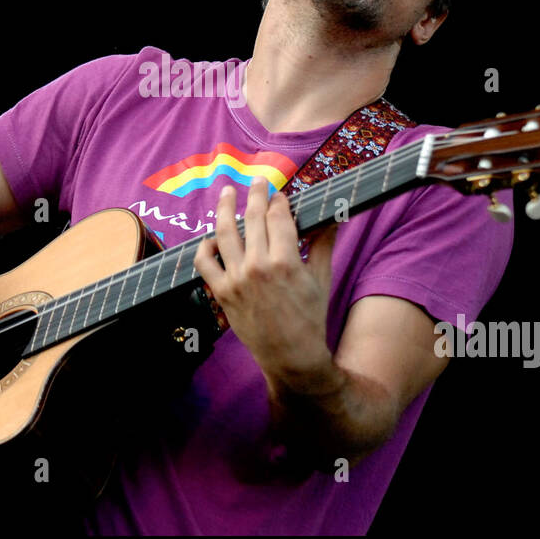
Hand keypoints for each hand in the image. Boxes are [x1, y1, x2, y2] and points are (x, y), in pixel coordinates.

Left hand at [193, 178, 339, 388]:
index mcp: (285, 261)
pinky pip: (204, 262)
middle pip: (253, 217)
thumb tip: (334, 217)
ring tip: (227, 191)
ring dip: (225, 207)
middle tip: (258, 181)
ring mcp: (236, 278)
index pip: (279, 217)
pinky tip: (213, 237)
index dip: (279, 202)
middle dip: (256, 194)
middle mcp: (258, 266)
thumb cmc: (310, 318)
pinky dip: (206, 246)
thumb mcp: (322, 279)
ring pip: (225, 232)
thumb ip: (324, 244)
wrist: (290, 356)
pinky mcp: (221, 292)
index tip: (279, 195)